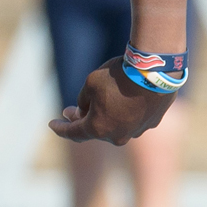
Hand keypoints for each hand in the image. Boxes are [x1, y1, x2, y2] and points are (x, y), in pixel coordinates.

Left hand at [49, 59, 174, 144]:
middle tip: (72, 111)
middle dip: (82, 120)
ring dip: (107, 117)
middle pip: (95, 130)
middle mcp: (117, 136)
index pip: (72, 133)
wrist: (155, 71)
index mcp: (97, 129)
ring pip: (116, 126)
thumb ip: (83, 100)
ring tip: (103, 102)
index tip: (51, 124)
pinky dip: (126, 112)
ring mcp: (136, 131)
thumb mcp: (91, 83)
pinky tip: (127, 98)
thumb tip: (84, 110)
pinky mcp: (152, 123)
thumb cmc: (118, 76)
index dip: (60, 129)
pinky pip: (133, 120)